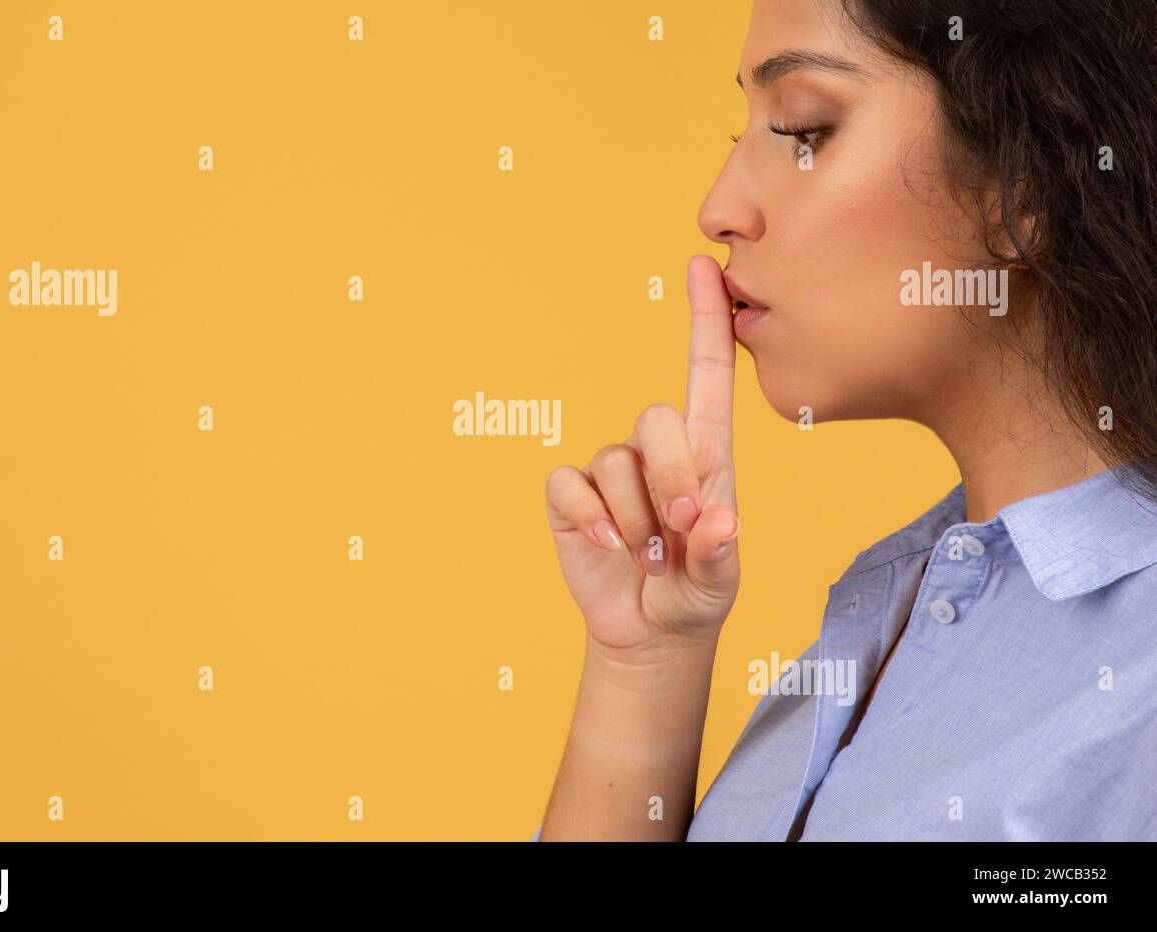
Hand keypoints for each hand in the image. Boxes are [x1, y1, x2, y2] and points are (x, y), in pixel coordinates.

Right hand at [544, 254, 740, 656]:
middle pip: (656, 417)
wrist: (650, 633)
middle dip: (671, 479)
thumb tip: (717, 522)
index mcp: (707, 455)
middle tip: (680, 533)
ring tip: (649, 557)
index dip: (707, 319)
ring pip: (615, 464)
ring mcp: (611, 471)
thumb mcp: (719, 582)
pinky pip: (570, 486)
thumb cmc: (696, 594)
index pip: (708, 374)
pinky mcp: (572, 497)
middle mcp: (657, 451)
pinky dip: (590, 521)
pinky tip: (608, 549)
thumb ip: (719, 554)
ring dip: (635, 521)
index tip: (705, 265)